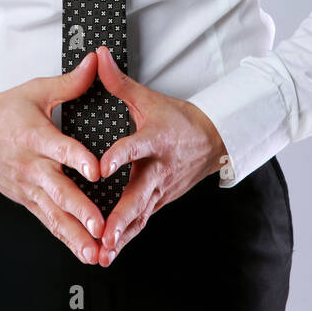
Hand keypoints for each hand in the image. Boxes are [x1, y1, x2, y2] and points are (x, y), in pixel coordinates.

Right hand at [0, 51, 108, 264]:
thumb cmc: (3, 111)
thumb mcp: (36, 91)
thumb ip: (69, 82)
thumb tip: (96, 62)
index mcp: (35, 136)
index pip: (59, 149)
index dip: (78, 159)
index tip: (97, 171)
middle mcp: (31, 166)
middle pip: (58, 191)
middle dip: (80, 211)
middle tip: (100, 226)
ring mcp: (27, 187)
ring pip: (53, 214)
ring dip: (74, 234)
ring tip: (94, 252)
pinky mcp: (25, 199)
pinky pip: (47, 221)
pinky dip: (64, 237)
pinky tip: (82, 251)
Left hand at [92, 44, 227, 266]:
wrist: (213, 140)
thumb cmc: (177, 119)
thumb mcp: (149, 98)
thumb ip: (118, 82)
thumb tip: (97, 57)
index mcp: (156, 140)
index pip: (135, 147)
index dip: (118, 157)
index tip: (100, 168)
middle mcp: (160, 169)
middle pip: (139, 194)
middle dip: (121, 216)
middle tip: (103, 232)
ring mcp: (161, 189)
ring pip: (141, 215)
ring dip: (122, 235)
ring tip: (102, 252)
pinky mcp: (160, 202)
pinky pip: (142, 222)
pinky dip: (126, 239)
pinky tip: (108, 253)